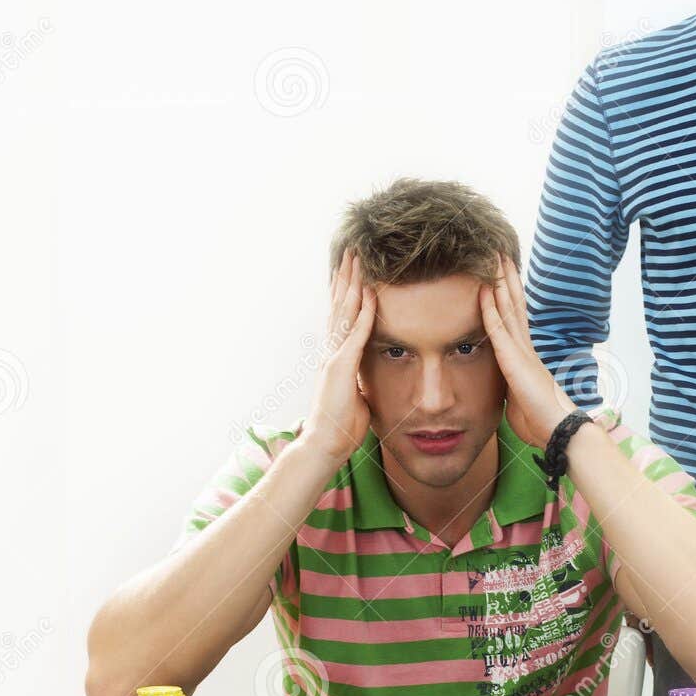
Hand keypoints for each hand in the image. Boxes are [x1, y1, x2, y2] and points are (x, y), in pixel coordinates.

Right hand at [299, 249, 375, 464]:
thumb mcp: (356, 397)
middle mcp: (330, 351)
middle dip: (346, 277)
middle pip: (339, 305)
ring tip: (357, 259)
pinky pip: (356, 334)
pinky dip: (365, 313)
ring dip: (352, 284)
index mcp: (334, 357)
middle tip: (351, 250)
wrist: (324, 445)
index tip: (351, 270)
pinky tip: (371, 294)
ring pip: (344, 312)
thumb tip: (368, 380)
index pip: (340, 316)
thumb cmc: (341, 427)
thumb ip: (360, 382)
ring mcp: (333, 357)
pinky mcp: (340, 367)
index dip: (345, 291)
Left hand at [479, 255, 575, 447]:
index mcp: (526, 355)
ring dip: (499, 283)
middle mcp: (526, 347)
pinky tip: (484, 292)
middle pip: (514, 304)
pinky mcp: (517, 363)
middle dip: (506, 278)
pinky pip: (500, 331)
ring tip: (493, 258)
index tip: (501, 273)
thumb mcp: (518, 398)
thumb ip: (510, 386)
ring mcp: (523, 352)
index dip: (507, 294)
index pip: (515, 317)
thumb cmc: (540, 421)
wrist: (559, 432)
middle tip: (499, 252)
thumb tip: (504, 388)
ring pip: (508, 310)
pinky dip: (491, 310)